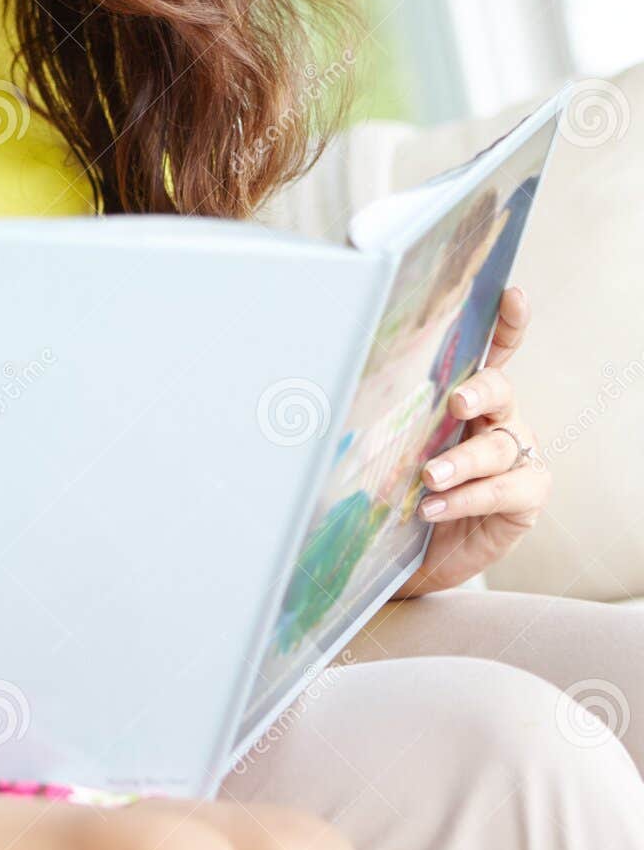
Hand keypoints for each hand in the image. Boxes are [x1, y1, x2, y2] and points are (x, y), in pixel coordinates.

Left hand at [395, 287, 549, 595]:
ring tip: (428, 476)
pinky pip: (506, 490)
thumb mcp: (387, 448)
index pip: (493, 353)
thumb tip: (323, 386)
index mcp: (469, 398)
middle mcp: (500, 419)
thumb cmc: (402, 490)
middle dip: (480, 391)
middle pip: (500, 390)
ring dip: (461, 461)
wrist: (419, 554)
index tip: (512, 295)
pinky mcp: (526, 496)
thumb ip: (378, 418)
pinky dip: (467, 497)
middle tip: (456, 401)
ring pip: (499, 446)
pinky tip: (433, 507)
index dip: (507, 324)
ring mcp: (519, 456)